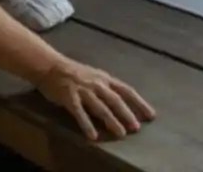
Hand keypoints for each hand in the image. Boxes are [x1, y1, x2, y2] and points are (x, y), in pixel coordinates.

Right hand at [34, 58, 156, 140]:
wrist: (51, 66)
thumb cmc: (75, 73)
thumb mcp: (96, 76)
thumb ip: (108, 88)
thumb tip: (123, 102)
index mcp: (106, 79)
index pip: (127, 91)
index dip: (140, 103)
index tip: (151, 115)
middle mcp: (98, 84)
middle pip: (116, 100)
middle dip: (127, 114)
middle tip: (136, 128)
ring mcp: (84, 91)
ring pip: (101, 108)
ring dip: (112, 121)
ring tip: (120, 134)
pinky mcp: (70, 98)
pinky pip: (80, 113)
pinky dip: (87, 125)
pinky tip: (92, 136)